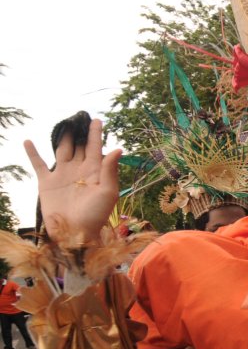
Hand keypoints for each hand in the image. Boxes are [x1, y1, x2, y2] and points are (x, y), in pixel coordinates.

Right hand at [25, 119, 121, 242]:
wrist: (75, 233)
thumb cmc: (96, 216)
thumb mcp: (108, 192)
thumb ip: (110, 170)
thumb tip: (118, 148)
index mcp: (95, 172)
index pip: (96, 148)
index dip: (96, 134)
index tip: (97, 120)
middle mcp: (78, 170)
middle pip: (79, 146)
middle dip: (79, 132)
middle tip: (79, 116)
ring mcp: (62, 175)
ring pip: (62, 150)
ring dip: (62, 138)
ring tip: (63, 124)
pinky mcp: (47, 183)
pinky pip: (38, 164)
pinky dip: (32, 152)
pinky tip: (28, 140)